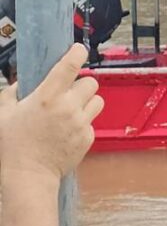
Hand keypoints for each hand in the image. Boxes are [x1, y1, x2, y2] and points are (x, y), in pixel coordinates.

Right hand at [0, 45, 103, 181]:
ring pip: (97, 100)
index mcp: (46, 97)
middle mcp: (68, 107)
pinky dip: (83, 123)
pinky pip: (92, 122)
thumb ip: (11, 95)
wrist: (27, 176)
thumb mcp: (3, 116)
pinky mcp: (88, 137)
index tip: (78, 50)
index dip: (77, 53)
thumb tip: (20, 85)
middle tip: (68, 93)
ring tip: (71, 111)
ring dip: (87, 102)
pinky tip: (67, 131)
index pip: (69, 66)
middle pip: (90, 82)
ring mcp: (81, 123)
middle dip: (80, 85)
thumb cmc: (11, 146)